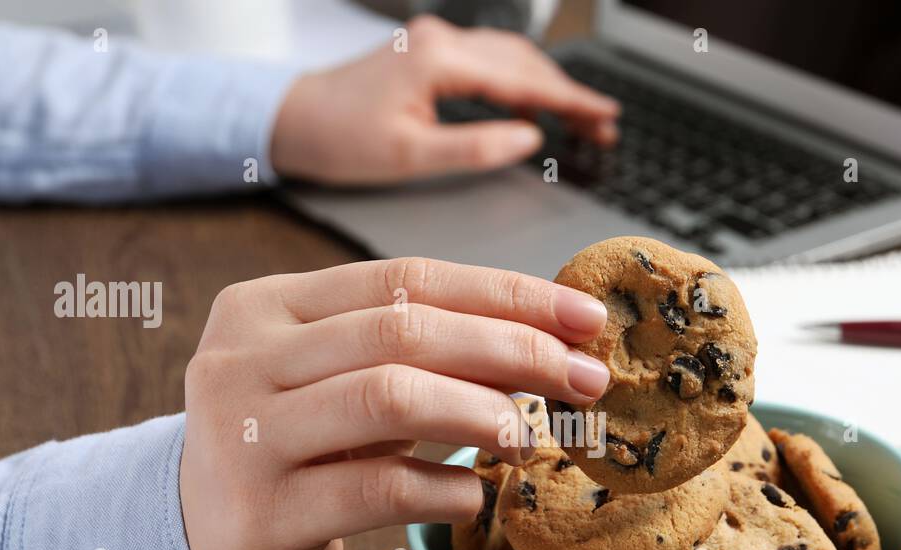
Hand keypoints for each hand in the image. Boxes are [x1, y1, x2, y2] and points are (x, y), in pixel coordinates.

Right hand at [180, 257, 610, 549]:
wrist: (202, 546)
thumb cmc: (298, 452)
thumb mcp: (339, 381)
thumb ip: (417, 350)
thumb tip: (553, 336)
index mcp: (265, 306)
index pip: (404, 278)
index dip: (504, 293)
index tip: (584, 318)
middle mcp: (243, 360)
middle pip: (402, 330)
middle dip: (512, 349)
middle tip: (586, 379)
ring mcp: (244, 437)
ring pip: (388, 398)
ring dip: (483, 413)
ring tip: (531, 437)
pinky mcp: (264, 516)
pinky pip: (376, 491)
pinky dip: (443, 490)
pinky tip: (474, 497)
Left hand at [269, 14, 618, 184]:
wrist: (293, 119)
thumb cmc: (341, 140)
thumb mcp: (412, 157)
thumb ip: (476, 148)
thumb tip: (530, 139)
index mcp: (439, 61)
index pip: (523, 80)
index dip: (571, 101)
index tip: (607, 118)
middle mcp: (441, 41)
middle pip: (524, 61)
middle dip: (569, 93)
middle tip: (606, 127)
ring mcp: (434, 43)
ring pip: (509, 58)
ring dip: (548, 86)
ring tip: (582, 120)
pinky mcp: (428, 54)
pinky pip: (488, 63)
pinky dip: (519, 83)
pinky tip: (532, 110)